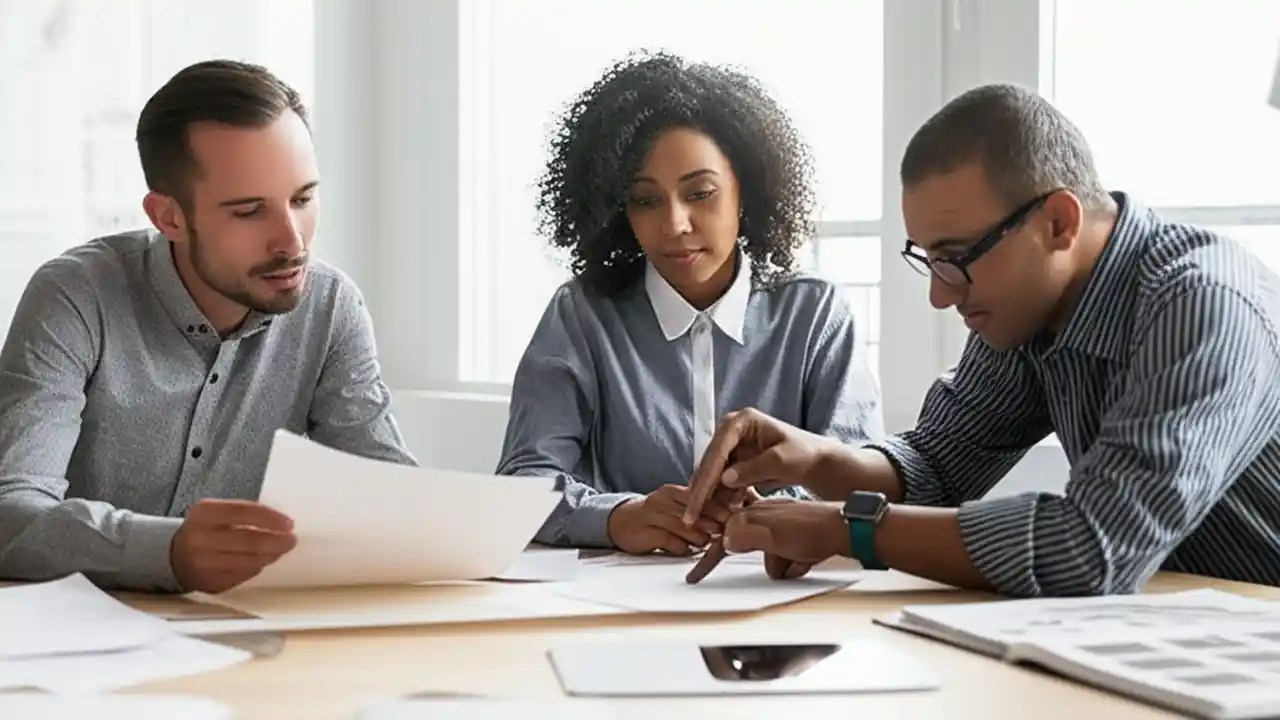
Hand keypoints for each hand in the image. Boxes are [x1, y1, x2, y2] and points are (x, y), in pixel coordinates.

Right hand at [170, 499, 296, 592]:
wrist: (173, 555)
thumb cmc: (205, 529)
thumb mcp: (217, 512)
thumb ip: (244, 513)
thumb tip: (280, 522)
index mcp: (204, 513)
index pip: (243, 512)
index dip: (270, 518)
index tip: (289, 523)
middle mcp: (200, 538)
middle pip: (248, 540)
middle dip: (276, 541)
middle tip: (291, 540)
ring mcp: (203, 564)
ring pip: (248, 561)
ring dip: (269, 556)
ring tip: (279, 550)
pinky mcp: (208, 583)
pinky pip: (241, 576)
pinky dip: (255, 567)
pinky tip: (261, 561)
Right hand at [607, 484, 739, 555]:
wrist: (622, 523)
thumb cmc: (655, 517)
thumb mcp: (674, 507)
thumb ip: (696, 509)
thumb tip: (728, 516)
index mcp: (672, 491)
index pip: (700, 496)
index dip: (719, 507)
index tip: (735, 516)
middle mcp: (662, 500)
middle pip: (693, 511)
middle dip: (712, 523)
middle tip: (726, 533)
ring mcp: (652, 515)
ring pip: (683, 526)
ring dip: (699, 537)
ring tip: (708, 543)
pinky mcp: (645, 533)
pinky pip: (669, 541)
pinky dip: (682, 547)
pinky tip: (689, 551)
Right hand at [684, 407, 838, 524]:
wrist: (818, 462)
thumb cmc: (805, 454)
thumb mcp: (782, 461)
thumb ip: (754, 468)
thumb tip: (725, 478)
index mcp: (741, 421)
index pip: (716, 452)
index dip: (705, 480)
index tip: (695, 503)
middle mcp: (732, 431)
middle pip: (709, 464)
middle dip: (700, 492)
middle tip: (691, 519)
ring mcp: (733, 447)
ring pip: (712, 475)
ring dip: (709, 498)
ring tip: (702, 523)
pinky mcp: (736, 462)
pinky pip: (722, 482)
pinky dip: (720, 499)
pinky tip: (718, 518)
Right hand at [721, 498, 849, 579]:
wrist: (848, 530)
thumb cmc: (813, 530)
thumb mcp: (773, 535)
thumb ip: (745, 536)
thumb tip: (726, 540)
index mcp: (754, 512)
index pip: (725, 534)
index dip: (714, 555)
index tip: (698, 575)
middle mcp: (766, 516)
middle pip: (751, 550)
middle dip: (765, 560)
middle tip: (780, 559)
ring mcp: (783, 526)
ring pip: (771, 558)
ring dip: (783, 564)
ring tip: (800, 559)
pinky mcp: (798, 536)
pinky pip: (788, 558)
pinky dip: (796, 563)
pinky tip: (807, 560)